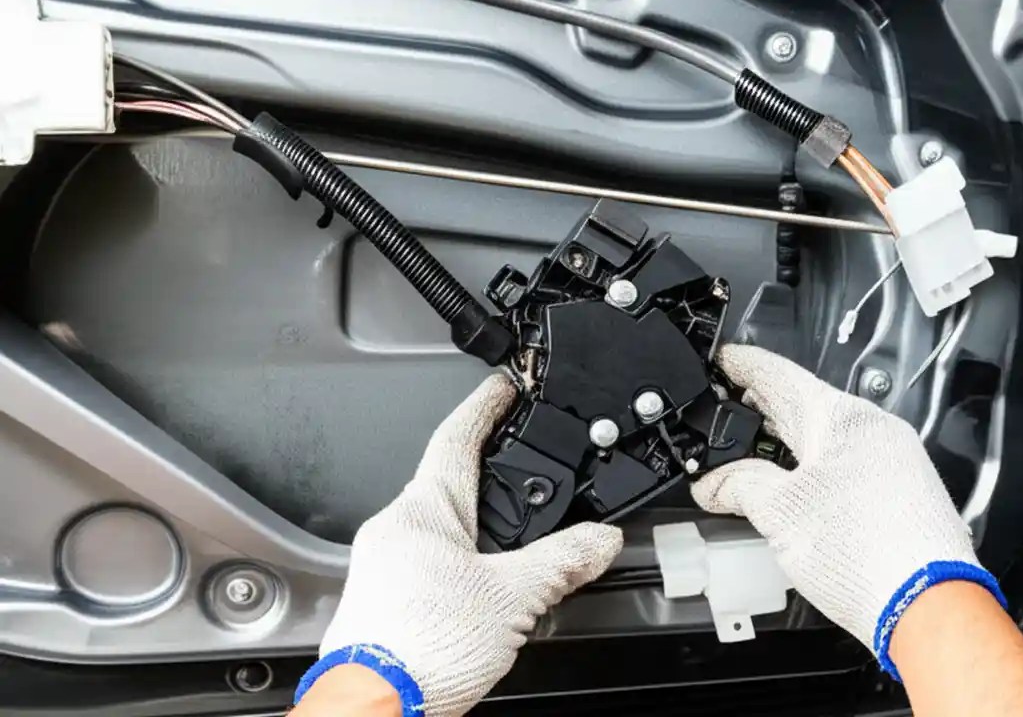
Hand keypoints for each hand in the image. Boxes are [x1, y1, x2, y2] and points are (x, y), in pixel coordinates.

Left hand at [299, 375, 623, 715]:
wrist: (375, 712)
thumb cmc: (420, 652)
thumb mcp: (513, 598)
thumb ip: (563, 561)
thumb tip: (599, 539)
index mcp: (420, 511)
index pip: (456, 438)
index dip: (485, 406)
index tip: (502, 386)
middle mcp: (393, 531)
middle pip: (448, 486)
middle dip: (489, 479)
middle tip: (524, 469)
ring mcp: (383, 568)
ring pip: (441, 531)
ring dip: (479, 532)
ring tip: (518, 547)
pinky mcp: (383, 604)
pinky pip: (430, 566)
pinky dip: (464, 569)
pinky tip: (486, 595)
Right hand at [692, 345, 1001, 677]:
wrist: (926, 605)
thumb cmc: (869, 554)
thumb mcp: (781, 514)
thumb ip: (739, 486)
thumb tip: (715, 482)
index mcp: (844, 418)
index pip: (779, 374)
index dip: (741, 365)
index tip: (721, 358)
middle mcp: (874, 430)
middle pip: (802, 405)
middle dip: (758, 408)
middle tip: (722, 408)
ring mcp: (891, 461)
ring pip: (824, 439)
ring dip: (782, 445)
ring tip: (746, 456)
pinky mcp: (900, 493)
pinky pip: (844, 465)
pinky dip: (810, 470)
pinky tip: (792, 491)